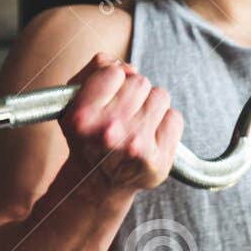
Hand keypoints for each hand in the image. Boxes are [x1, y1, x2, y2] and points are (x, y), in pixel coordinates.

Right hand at [60, 54, 183, 195]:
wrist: (98, 184)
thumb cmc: (89, 136)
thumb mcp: (75, 99)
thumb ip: (95, 69)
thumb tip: (126, 67)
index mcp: (84, 116)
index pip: (114, 72)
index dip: (114, 80)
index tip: (110, 96)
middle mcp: (109, 132)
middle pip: (140, 82)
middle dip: (135, 93)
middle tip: (125, 114)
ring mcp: (136, 147)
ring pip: (160, 96)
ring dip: (152, 106)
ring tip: (138, 125)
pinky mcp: (158, 161)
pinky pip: (174, 119)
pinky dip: (166, 124)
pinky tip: (151, 137)